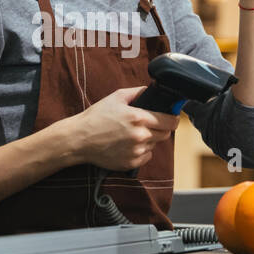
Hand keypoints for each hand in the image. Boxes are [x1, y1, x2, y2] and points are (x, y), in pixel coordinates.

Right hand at [66, 86, 180, 170]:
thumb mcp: (116, 97)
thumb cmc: (96, 117)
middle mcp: (140, 135)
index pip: (170, 121)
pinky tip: (127, 145)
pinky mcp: (131, 163)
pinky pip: (146, 156)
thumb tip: (152, 91)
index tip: (172, 117)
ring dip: (149, 139)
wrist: (79, 139)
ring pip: (154, 145)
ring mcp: (136, 151)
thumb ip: (137, 92)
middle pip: (165, 134)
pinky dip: (141, 151)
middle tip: (149, 124)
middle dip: (161, 128)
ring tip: (131, 134)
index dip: (173, 119)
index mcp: (139, 117)